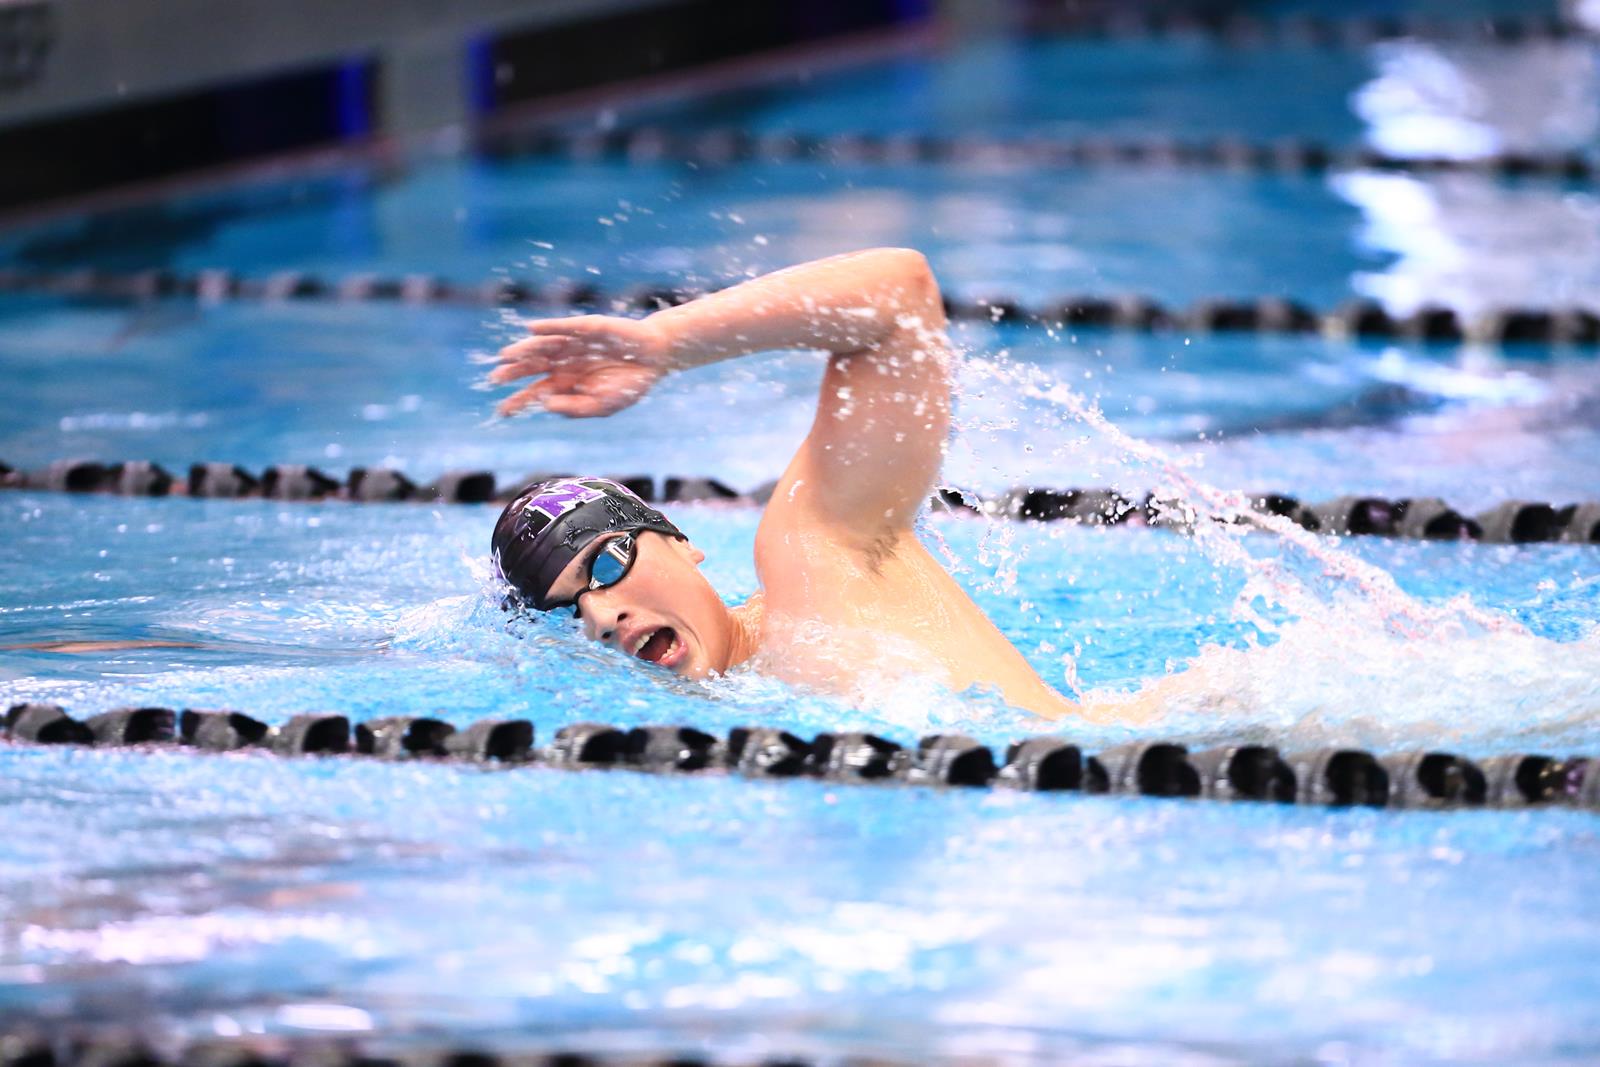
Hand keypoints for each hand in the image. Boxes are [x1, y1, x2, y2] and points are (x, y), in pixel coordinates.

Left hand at [489, 314, 671, 417]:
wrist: (656, 358)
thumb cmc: (630, 383)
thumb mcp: (604, 405)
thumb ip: (575, 408)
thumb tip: (545, 404)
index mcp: (568, 384)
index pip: (537, 392)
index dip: (519, 401)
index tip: (502, 411)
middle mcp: (566, 363)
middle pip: (533, 368)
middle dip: (513, 373)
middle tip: (494, 379)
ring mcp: (574, 345)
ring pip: (543, 347)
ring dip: (524, 349)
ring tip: (505, 355)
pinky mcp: (586, 328)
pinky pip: (562, 327)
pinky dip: (546, 327)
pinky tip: (530, 329)